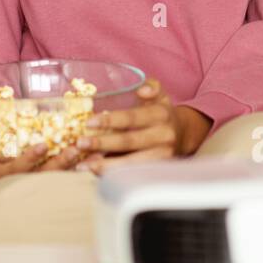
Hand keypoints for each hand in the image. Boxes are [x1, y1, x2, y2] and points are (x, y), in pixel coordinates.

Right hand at [0, 138, 86, 188]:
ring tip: (93, 153)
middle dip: (60, 162)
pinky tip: (98, 157)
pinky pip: (69, 174)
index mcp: (5, 177)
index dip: (30, 158)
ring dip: (77, 164)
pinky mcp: (51, 180)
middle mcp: (24, 182)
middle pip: (45, 175)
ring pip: (60, 176)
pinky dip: (83, 165)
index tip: (42, 146)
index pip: (18, 169)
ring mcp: (39, 183)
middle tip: (73, 149)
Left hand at [73, 80, 208, 173]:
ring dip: (105, 165)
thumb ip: (151, 87)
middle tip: (80, 144)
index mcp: (161, 115)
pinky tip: (95, 173)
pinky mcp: (157, 172)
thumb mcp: (160, 95)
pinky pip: (132, 175)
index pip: (133, 117)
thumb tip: (142, 89)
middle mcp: (163, 137)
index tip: (89, 122)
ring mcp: (162, 157)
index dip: (111, 120)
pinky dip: (113, 175)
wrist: (182, 135)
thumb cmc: (161, 113)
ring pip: (131, 163)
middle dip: (102, 144)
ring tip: (83, 165)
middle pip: (129, 141)